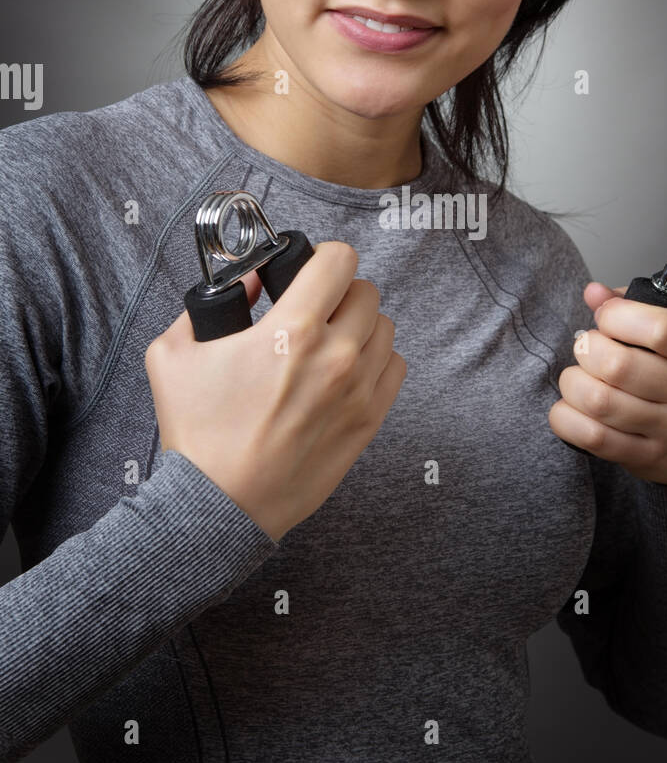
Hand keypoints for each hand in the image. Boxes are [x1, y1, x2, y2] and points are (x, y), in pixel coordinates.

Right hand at [145, 242, 406, 539]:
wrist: (219, 504)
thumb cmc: (196, 433)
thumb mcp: (173, 354)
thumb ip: (209, 303)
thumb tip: (251, 282)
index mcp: (291, 331)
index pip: (340, 260)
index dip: (324, 258)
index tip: (311, 270)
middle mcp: (335, 356)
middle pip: (367, 291)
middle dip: (340, 293)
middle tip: (316, 310)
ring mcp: (358, 391)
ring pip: (385, 328)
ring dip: (360, 327)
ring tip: (331, 342)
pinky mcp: (368, 422)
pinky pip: (395, 368)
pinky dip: (377, 361)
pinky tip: (347, 372)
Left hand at [547, 280, 666, 484]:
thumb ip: (632, 306)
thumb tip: (594, 293)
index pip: (660, 329)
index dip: (617, 316)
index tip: (606, 316)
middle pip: (618, 366)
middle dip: (587, 349)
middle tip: (588, 349)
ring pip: (598, 401)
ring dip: (573, 382)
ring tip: (579, 376)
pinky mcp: (644, 457)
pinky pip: (591, 436)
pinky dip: (566, 417)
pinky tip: (571, 405)